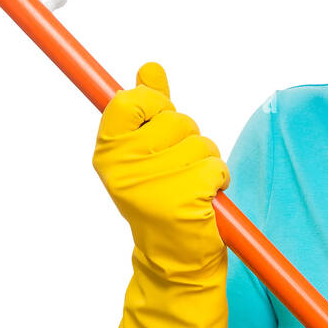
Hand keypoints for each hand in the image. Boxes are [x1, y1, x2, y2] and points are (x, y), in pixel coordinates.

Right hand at [92, 62, 229, 279]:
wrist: (173, 258)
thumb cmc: (160, 199)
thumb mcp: (145, 152)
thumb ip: (149, 109)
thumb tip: (150, 69)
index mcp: (107, 152)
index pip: (130, 100)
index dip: (156, 105)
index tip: (161, 122)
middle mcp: (122, 168)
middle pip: (175, 120)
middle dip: (189, 139)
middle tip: (178, 170)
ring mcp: (151, 185)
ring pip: (200, 144)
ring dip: (206, 162)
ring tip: (192, 187)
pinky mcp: (181, 201)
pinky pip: (215, 167)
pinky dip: (219, 180)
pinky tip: (206, 198)